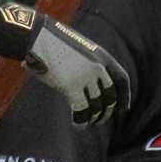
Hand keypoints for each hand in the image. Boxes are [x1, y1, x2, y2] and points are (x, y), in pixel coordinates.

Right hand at [0, 0, 128, 125]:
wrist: (35, 35)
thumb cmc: (49, 40)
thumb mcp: (76, 47)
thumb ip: (84, 63)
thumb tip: (81, 85)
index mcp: (102, 55)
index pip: (122, 80)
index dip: (125, 96)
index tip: (123, 109)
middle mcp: (98, 67)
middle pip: (110, 96)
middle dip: (107, 112)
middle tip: (99, 120)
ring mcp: (86, 76)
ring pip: (96, 106)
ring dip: (93, 118)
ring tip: (87, 124)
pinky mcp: (71, 86)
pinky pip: (81, 110)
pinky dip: (80, 121)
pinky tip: (77, 126)